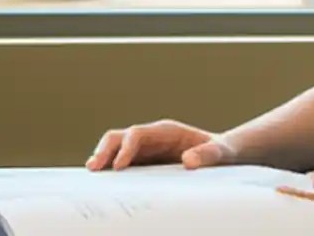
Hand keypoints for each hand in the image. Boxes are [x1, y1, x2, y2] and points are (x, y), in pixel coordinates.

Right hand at [85, 120, 236, 170]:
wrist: (221, 156)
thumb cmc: (221, 152)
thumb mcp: (220, 153)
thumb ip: (207, 155)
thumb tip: (188, 161)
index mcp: (167, 131)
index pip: (138, 134)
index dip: (126, 148)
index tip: (119, 166)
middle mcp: (151, 137)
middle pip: (120, 137)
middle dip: (105, 149)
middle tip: (94, 168)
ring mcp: (145, 149)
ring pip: (116, 148)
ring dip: (102, 158)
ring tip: (92, 173)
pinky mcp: (143, 161)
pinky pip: (121, 162)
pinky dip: (109, 168)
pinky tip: (102, 181)